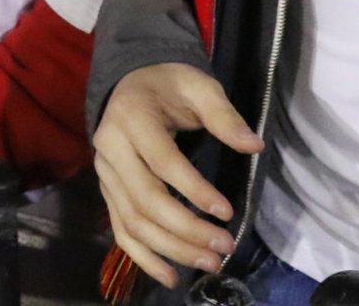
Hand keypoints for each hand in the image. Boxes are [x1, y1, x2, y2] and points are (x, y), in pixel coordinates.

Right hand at [93, 61, 262, 283]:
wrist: (132, 81)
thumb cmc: (170, 84)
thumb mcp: (199, 86)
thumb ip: (224, 115)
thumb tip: (253, 146)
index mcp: (131, 118)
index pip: (163, 162)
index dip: (195, 191)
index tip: (227, 212)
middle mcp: (110, 148)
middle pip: (145, 200)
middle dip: (186, 229)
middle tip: (224, 246)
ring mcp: (105, 174)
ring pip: (133, 221)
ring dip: (171, 248)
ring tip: (210, 263)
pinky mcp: (108, 191)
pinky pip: (121, 230)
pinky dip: (143, 258)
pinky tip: (171, 276)